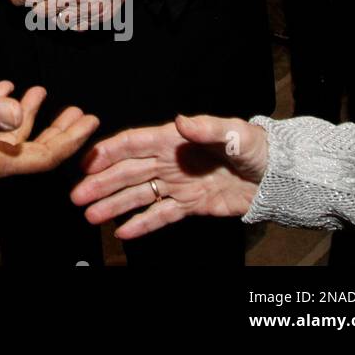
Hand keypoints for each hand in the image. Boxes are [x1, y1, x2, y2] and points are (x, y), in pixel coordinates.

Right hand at [0, 82, 98, 190]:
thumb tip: (17, 107)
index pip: (42, 156)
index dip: (69, 140)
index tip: (90, 121)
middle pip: (33, 150)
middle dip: (59, 131)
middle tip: (81, 112)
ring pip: (11, 138)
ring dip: (30, 116)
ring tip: (41, 92)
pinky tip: (1, 88)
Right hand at [71, 114, 267, 238]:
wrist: (277, 178)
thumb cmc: (256, 147)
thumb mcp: (234, 134)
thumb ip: (206, 128)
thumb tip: (182, 121)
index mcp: (173, 139)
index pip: (132, 144)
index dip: (107, 152)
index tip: (85, 162)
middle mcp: (169, 161)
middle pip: (127, 172)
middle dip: (100, 183)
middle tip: (77, 195)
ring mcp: (177, 184)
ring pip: (137, 196)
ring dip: (112, 205)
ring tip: (90, 215)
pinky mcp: (189, 205)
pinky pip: (160, 216)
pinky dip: (141, 225)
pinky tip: (122, 232)